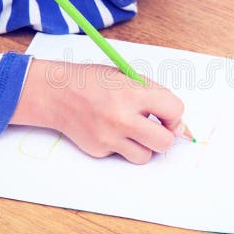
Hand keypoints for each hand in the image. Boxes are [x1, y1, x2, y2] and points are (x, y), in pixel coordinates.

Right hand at [10, 59, 185, 163]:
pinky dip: (121, 145)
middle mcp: (121, 118)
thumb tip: (177, 121)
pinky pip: (122, 154)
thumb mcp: (126, 76)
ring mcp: (109, 137)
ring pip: (145, 156)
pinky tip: (109, 129)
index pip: (173, 111)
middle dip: (166, 137)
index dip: (175, 115)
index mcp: (132, 93)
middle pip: (164, 142)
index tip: (169, 116)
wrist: (56, 93)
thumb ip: (153, 94)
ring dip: (144, 146)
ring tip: (133, 131)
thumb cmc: (94, 82)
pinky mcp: (98, 150)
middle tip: (158, 130)